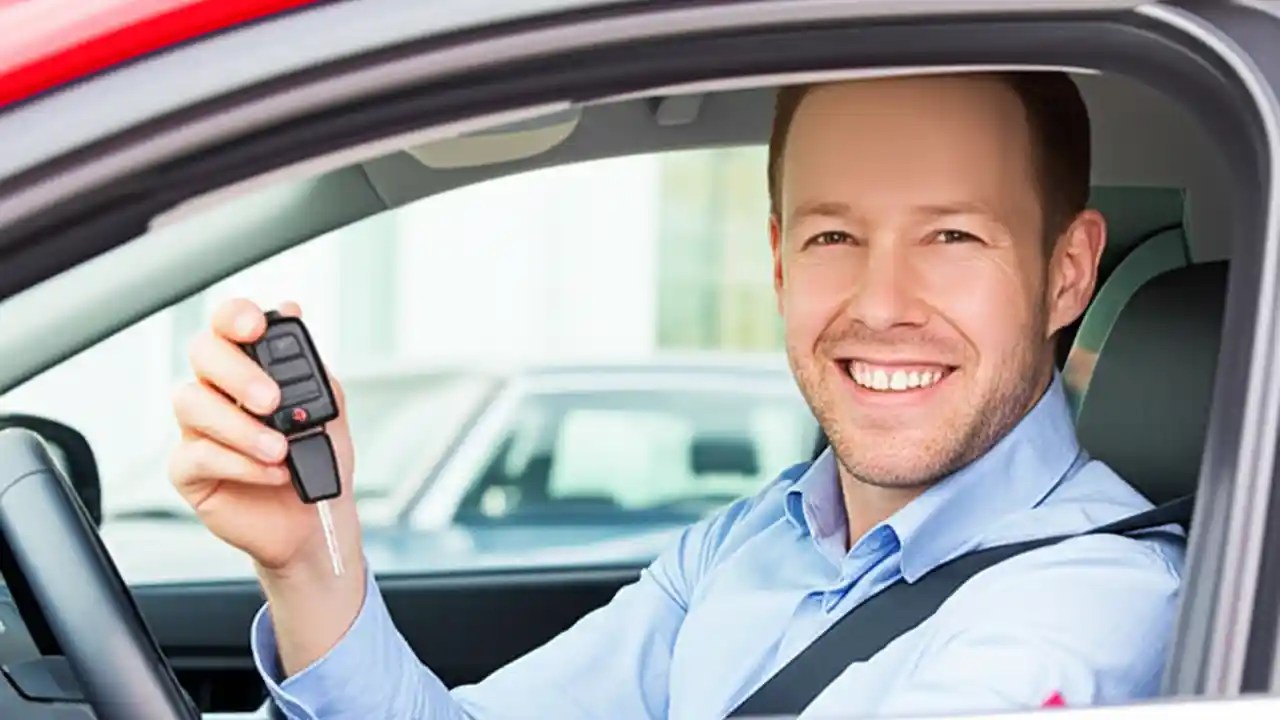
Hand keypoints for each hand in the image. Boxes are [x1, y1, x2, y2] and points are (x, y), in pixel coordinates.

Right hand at [168, 299, 358, 575]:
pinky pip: (198, 455)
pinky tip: (273, 473)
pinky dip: (241, 463)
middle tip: (271, 401)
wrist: (318, 516)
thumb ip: (309, 365)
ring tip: (280, 450)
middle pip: (202, 355)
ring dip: (241, 427)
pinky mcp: (189, 470)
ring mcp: (198, 429)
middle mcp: (218, 391)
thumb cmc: (318, 457)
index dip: (234, 316)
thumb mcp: (328, 407)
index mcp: (250, 366)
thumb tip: (290, 311)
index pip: (227, 324)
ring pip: (191, 403)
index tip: (256, 326)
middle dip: (237, 374)